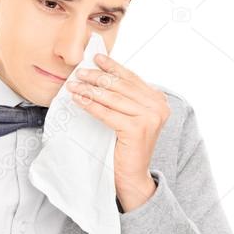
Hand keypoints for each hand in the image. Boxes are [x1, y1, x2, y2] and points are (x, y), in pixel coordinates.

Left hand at [65, 53, 170, 210]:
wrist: (133, 176)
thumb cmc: (127, 146)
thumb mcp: (131, 117)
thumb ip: (126, 98)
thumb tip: (102, 74)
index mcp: (159, 100)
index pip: (132, 78)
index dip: (113, 67)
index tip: (97, 57)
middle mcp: (159, 106)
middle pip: (121, 86)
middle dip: (98, 77)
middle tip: (79, 72)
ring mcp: (150, 117)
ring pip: (112, 98)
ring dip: (90, 89)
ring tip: (73, 85)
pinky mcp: (137, 129)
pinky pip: (107, 113)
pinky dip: (91, 105)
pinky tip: (79, 99)